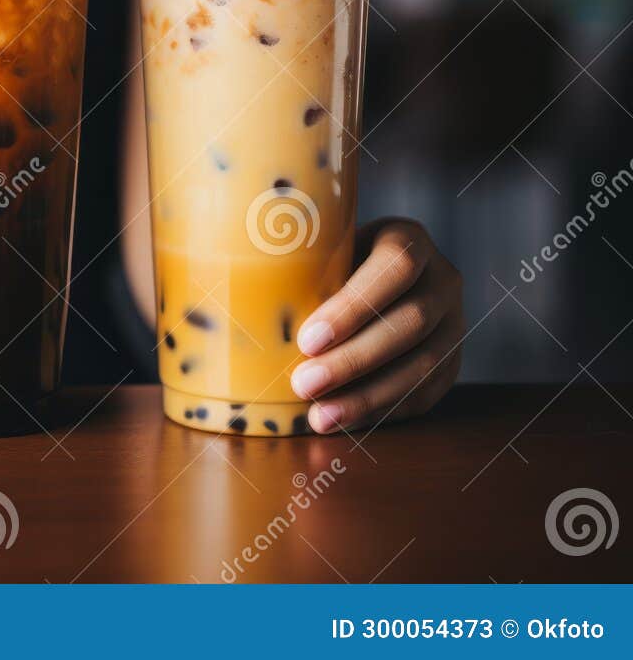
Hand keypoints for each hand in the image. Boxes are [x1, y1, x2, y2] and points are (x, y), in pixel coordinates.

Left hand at [289, 218, 463, 433]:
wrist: (368, 280)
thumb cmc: (322, 261)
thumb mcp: (311, 245)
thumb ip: (279, 257)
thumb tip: (204, 282)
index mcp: (407, 239)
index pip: (396, 266)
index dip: (354, 306)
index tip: (307, 338)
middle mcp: (442, 279)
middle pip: (410, 322)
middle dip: (355, 359)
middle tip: (304, 384)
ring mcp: (454, 324)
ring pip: (424, 366)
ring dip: (369, 396)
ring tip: (319, 416)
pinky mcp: (452, 362)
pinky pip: (426, 394)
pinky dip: (384, 411)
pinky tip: (345, 421)